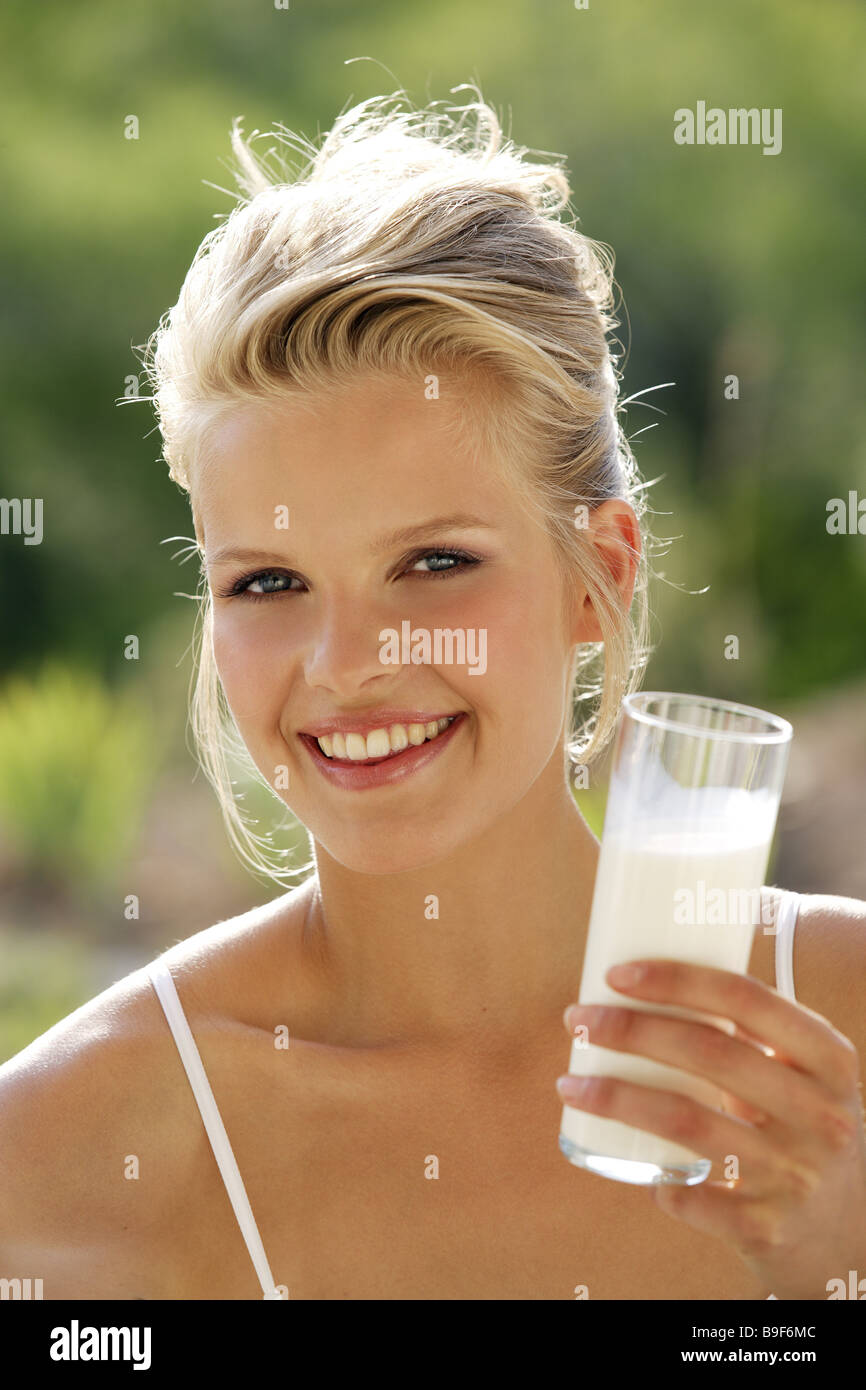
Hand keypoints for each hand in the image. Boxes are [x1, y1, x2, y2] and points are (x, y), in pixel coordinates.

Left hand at [556, 959, 865, 1299]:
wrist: (843, 1228)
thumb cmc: (797, 1122)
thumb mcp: (802, 1071)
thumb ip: (749, 1028)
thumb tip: (649, 974)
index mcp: (828, 1057)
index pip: (746, 998)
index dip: (676, 980)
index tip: (616, 975)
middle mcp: (820, 1113)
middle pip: (708, 1053)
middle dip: (630, 1030)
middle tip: (577, 1019)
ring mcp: (796, 1174)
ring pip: (687, 1122)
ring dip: (615, 1099)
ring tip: (568, 1084)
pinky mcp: (766, 1227)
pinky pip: (689, 1195)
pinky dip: (649, 1175)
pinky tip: (619, 1158)